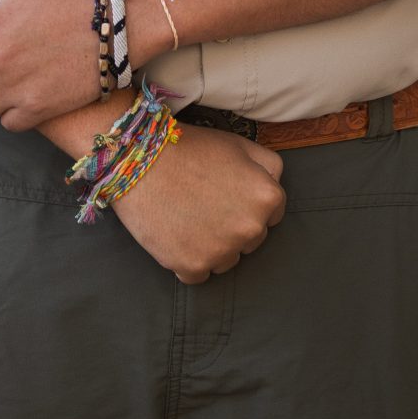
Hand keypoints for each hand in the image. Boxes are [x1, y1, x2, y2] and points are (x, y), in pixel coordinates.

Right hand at [112, 123, 285, 282]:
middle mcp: (250, 229)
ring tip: (188, 216)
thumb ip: (268, 166)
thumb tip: (275, 185)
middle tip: (206, 203)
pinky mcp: (193, 267)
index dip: (249, 202)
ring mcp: (222, 251)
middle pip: (251, 239)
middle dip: (234, 225)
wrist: (141, 158)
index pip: (273, 214)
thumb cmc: (190, 147)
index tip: (228, 195)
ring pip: (226, 259)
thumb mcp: (238, 144)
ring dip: (213, 245)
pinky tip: (176, 234)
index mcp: (266, 197)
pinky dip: (188, 260)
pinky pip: (199, 274)